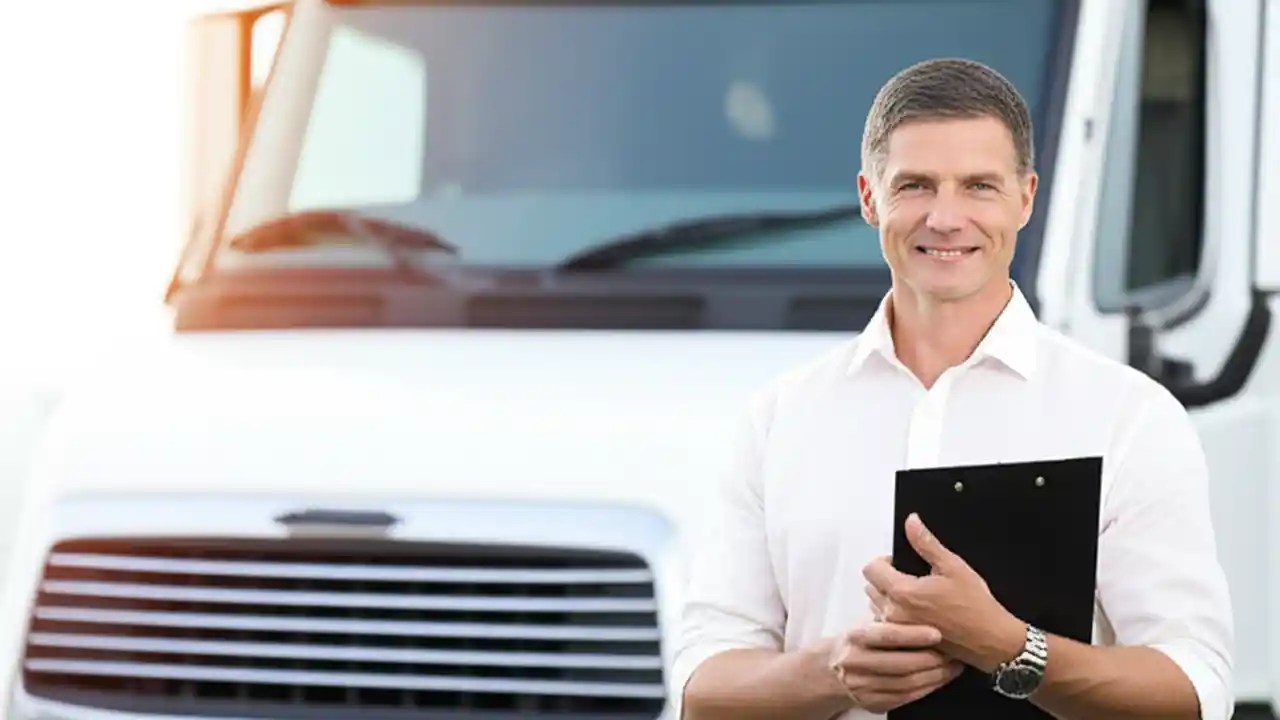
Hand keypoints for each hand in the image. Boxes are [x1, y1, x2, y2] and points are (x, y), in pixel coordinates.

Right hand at [826, 621, 963, 713]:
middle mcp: (856, 662)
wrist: (832, 671)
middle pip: (901, 664)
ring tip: (954, 665)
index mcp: (856, 637)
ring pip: (908, 683)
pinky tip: (942, 678)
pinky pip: (907, 697)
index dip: (913, 635)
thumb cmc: (859, 642)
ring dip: (936, 675)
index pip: (886, 636)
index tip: (937, 633)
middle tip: (954, 651)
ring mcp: (863, 686)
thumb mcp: (866, 624)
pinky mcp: (873, 702)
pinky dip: (928, 688)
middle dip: (932, 659)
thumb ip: (888, 615)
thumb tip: (920, 596)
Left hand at [862, 513, 1025, 672]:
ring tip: (915, 598)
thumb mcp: (952, 566)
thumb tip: (911, 522)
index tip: (899, 563)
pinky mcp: (905, 643)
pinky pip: (887, 624)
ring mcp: (899, 631)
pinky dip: (895, 616)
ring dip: (888, 598)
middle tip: (911, 579)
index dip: (884, 561)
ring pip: (877, 606)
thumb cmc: (975, 607)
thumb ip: (926, 543)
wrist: (990, 641)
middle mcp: (894, 614)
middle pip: (871, 587)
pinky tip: (917, 614)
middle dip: (886, 578)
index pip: (870, 569)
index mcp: (903, 592)